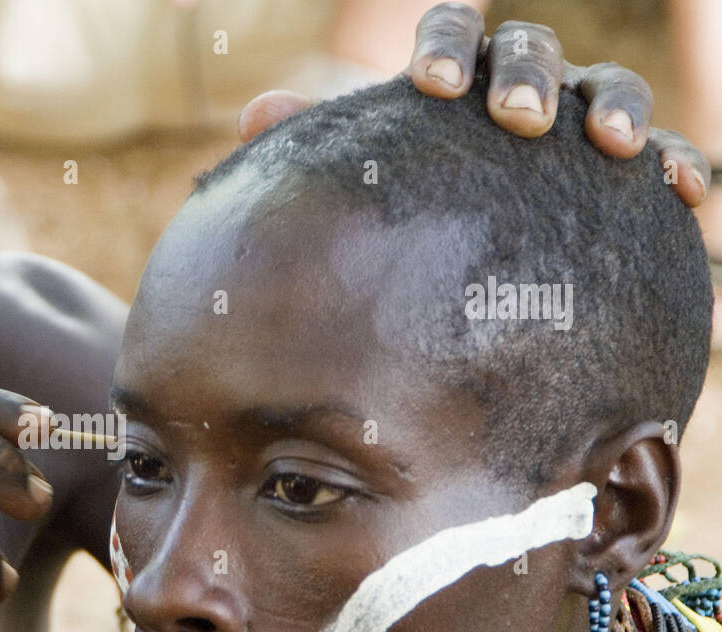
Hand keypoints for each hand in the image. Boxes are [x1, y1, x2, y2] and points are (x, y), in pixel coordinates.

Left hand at [237, 1, 709, 207]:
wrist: (451, 290)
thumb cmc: (396, 217)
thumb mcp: (352, 183)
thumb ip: (313, 145)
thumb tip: (261, 113)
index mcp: (453, 78)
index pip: (451, 31)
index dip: (445, 46)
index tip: (430, 87)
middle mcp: (519, 88)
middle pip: (533, 49)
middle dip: (529, 73)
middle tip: (514, 119)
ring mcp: (576, 125)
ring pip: (612, 86)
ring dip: (615, 104)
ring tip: (610, 145)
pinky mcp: (626, 178)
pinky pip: (666, 155)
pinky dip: (678, 162)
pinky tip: (680, 190)